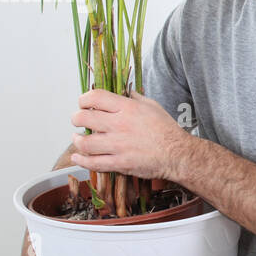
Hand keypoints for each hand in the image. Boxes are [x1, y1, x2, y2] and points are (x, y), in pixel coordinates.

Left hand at [69, 88, 189, 180]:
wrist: (178, 154)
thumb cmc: (167, 130)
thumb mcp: (153, 106)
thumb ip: (135, 98)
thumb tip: (125, 92)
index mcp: (128, 108)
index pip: (95, 97)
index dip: (84, 99)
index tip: (83, 104)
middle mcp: (120, 125)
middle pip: (84, 118)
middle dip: (76, 118)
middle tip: (78, 121)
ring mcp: (119, 145)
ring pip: (85, 143)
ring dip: (77, 140)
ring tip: (78, 139)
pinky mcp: (120, 163)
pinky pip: (94, 163)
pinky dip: (81, 161)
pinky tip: (78, 158)